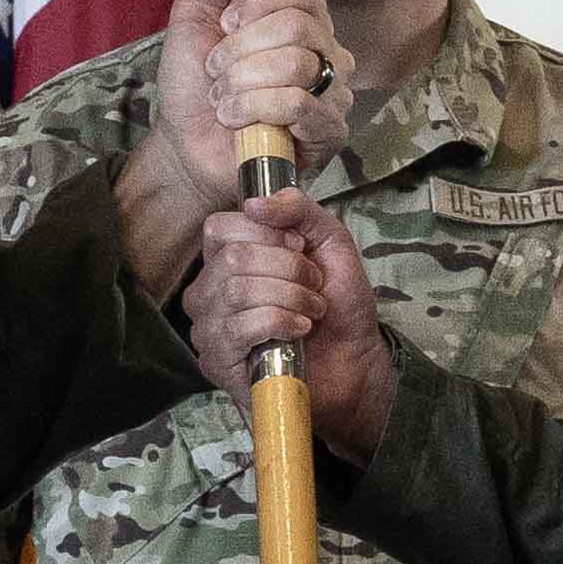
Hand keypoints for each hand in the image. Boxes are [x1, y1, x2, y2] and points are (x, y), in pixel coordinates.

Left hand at [145, 0, 354, 213]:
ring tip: (222, 98)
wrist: (185, 144)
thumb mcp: (192, 16)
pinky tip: (235, 119)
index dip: (258, 2)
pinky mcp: (330, 131)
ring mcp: (333, 92)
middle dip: (241, 49)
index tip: (225, 24)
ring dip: (242, 82)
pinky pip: (299, 104)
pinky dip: (255, 108)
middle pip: (297, 26)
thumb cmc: (195, 85)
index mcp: (301, 19)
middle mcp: (326, 52)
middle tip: (217, 71)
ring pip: (297, 65)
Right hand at [183, 195, 391, 457]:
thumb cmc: (338, 304)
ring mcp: (208, 328)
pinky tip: (299, 330)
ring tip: (313, 309)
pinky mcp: (216, 362)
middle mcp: (208, 291)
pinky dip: (279, 322)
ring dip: (289, 296)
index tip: (300, 249)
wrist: (355, 362)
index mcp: (225, 259)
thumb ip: (298, 209)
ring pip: (235, 292)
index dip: (266, 233)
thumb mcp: (329, 240)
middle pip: (232, 259)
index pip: (218, 228)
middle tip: (314, 286)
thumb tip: (254, 201)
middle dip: (287, 268)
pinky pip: (238, 328)